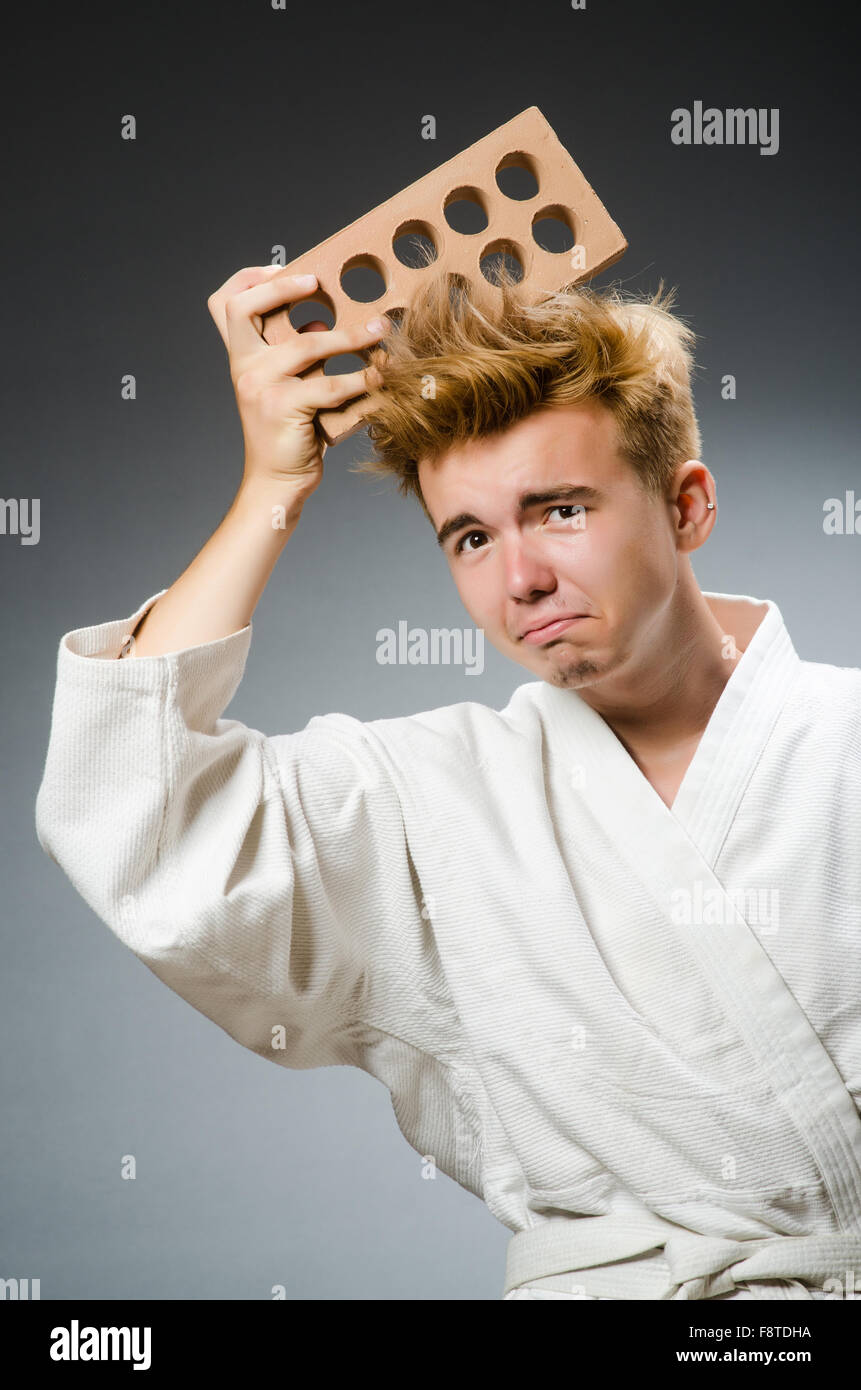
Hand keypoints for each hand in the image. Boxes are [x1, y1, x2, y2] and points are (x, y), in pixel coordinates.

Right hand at [207, 265, 387, 500]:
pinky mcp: (284, 407)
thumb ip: (298, 357)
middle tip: (319, 282)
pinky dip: (361, 381)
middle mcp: (243, 368)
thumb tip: (321, 323)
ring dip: (350, 336)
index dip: (249, 279)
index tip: (282, 268)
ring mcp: (259, 387)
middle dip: (282, 288)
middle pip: (244, 309)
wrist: (277, 482)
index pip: (225, 305)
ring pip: (306, 345)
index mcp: (242, 358)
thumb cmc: (288, 434)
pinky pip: (330, 385)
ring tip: (380, 330)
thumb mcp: (289, 387)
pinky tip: (381, 378)